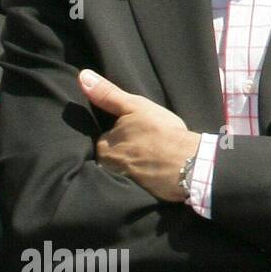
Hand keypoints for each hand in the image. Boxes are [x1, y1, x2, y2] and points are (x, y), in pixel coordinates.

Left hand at [79, 69, 199, 201]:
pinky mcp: (133, 195)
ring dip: (132, 163)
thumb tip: (82, 76)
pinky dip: (139, 178)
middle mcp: (105, 168)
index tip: (136, 131)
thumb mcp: (134, 106)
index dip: (120, 132)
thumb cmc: (161, 133)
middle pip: (111, 155)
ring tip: (150, 156)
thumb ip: (108, 94)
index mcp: (102, 149)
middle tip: (145, 144)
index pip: (105, 138)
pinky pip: (131, 183)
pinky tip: (151, 172)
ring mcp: (119, 183)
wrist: (188, 164)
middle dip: (124, 149)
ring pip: (121, 168)